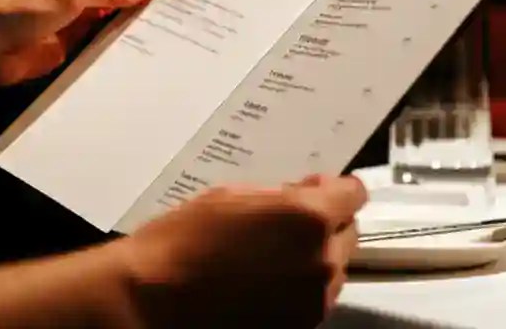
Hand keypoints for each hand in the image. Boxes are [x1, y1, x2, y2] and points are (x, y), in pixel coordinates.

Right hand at [121, 175, 366, 327]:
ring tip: (273, 256)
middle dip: (325, 224)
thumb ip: (280, 195)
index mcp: (308, 218)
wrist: (151, 303)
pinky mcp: (300, 327)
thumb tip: (304, 194)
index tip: (316, 189)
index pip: (354, 194)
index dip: (335, 189)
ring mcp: (312, 300)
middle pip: (347, 234)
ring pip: (333, 270)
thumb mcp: (231, 196)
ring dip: (314, 258)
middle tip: (288, 223)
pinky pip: (314, 299)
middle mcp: (320, 260)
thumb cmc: (182, 244)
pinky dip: (300, 288)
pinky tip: (265, 282)